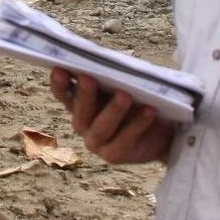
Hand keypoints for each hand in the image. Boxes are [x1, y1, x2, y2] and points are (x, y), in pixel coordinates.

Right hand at [49, 68, 172, 163]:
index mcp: (78, 103)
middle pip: (80, 112)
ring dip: (113, 110)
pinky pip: (125, 139)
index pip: (62, 93)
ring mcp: (96, 143)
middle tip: (88, 78)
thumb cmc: (137, 100)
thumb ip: (112, 78)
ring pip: (101, 127)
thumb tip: (110, 64)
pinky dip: (138, 124)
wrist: (160, 132)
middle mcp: (82, 124)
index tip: (59, 69)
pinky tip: (149, 110)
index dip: (59, 82)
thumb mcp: (122, 86)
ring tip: (125, 95)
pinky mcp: (114, 155)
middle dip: (84, 94)